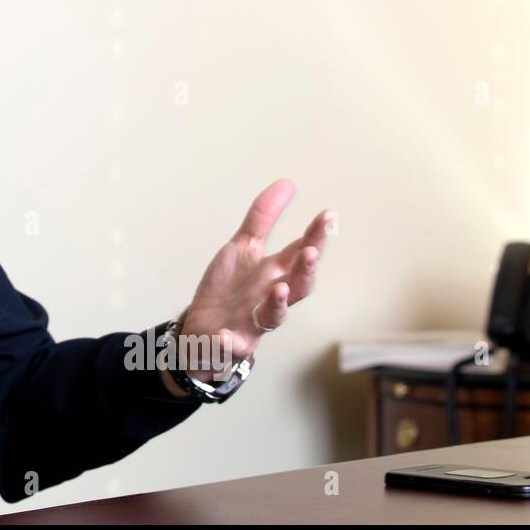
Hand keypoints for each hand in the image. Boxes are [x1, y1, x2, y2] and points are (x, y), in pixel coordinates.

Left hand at [178, 179, 331, 382]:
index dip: (315, 236)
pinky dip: (228, 342)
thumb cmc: (231, 288)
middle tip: (310, 252)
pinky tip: (224, 335)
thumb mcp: (243, 248)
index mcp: (275, 273)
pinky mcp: (231, 344)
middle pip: (299, 287)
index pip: (301, 253)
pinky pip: (231, 345)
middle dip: (306, 271)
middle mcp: (272, 298)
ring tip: (278, 288)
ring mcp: (254, 322)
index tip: (327, 215)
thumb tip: (287, 184)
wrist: (202, 327)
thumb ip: (263, 218)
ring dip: (277, 304)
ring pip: (274, 317)